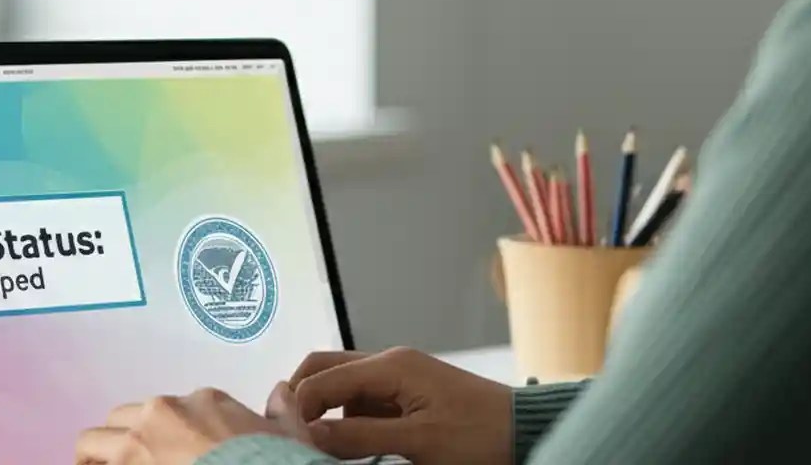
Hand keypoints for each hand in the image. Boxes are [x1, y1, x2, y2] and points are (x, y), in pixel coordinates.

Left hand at [75, 383, 312, 464]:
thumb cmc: (271, 458)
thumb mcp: (290, 433)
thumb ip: (281, 412)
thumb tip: (282, 392)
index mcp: (201, 402)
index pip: (169, 410)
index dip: (168, 432)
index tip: (175, 450)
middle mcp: (162, 413)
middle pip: (122, 419)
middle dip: (123, 438)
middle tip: (127, 461)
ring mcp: (135, 444)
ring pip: (90, 442)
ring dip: (94, 457)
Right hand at [291, 347, 513, 463]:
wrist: (526, 432)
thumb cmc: (481, 436)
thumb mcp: (418, 442)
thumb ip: (360, 437)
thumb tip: (309, 436)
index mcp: (391, 366)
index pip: (322, 378)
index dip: (297, 408)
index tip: (284, 439)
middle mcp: (390, 363)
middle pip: (325, 369)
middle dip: (301, 398)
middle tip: (287, 434)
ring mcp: (399, 377)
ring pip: (342, 386)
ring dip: (323, 412)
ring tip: (315, 447)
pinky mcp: (408, 394)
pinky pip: (363, 401)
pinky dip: (346, 420)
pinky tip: (345, 446)